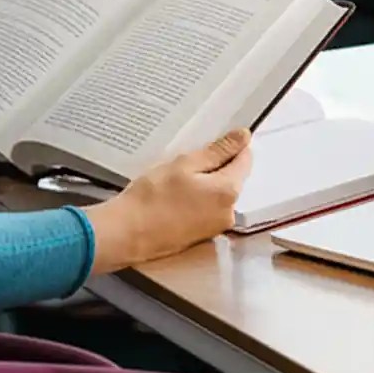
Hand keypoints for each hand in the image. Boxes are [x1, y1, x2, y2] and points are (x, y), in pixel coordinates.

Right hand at [82, 129, 252, 273]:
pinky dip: (198, 201)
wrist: (127, 234)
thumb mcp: (185, 165)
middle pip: (234, 179)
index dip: (233, 147)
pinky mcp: (203, 236)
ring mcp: (217, 227)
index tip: (215, 141)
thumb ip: (218, 151)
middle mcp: (230, 212)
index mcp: (229, 191)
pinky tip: (177, 197)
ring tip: (178, 181)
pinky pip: (209, 210)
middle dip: (217, 167)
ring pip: (220, 195)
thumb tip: (244, 136)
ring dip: (206, 184)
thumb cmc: (153, 195)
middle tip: (187, 163)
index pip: (245, 160)